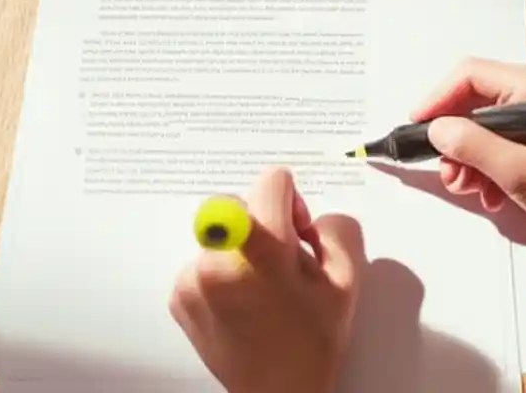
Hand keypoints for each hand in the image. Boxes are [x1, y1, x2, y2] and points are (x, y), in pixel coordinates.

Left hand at [169, 168, 365, 392]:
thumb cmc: (311, 343)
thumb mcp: (346, 280)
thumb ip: (335, 228)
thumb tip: (309, 215)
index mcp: (263, 250)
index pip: (271, 181)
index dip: (294, 202)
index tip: (298, 232)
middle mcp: (219, 258)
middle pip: (240, 203)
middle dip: (265, 222)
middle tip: (285, 264)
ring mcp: (193, 279)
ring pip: (222, 234)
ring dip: (243, 249)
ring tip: (264, 291)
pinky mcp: (179, 295)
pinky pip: (203, 262)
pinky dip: (224, 273)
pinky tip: (245, 303)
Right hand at [413, 58, 525, 252]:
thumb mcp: (517, 171)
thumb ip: (471, 145)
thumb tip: (436, 130)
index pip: (470, 75)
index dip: (437, 100)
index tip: (416, 129)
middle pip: (475, 101)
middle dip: (455, 139)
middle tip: (449, 174)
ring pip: (485, 124)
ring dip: (470, 158)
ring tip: (469, 188)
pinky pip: (502, 140)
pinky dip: (488, 165)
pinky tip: (490, 193)